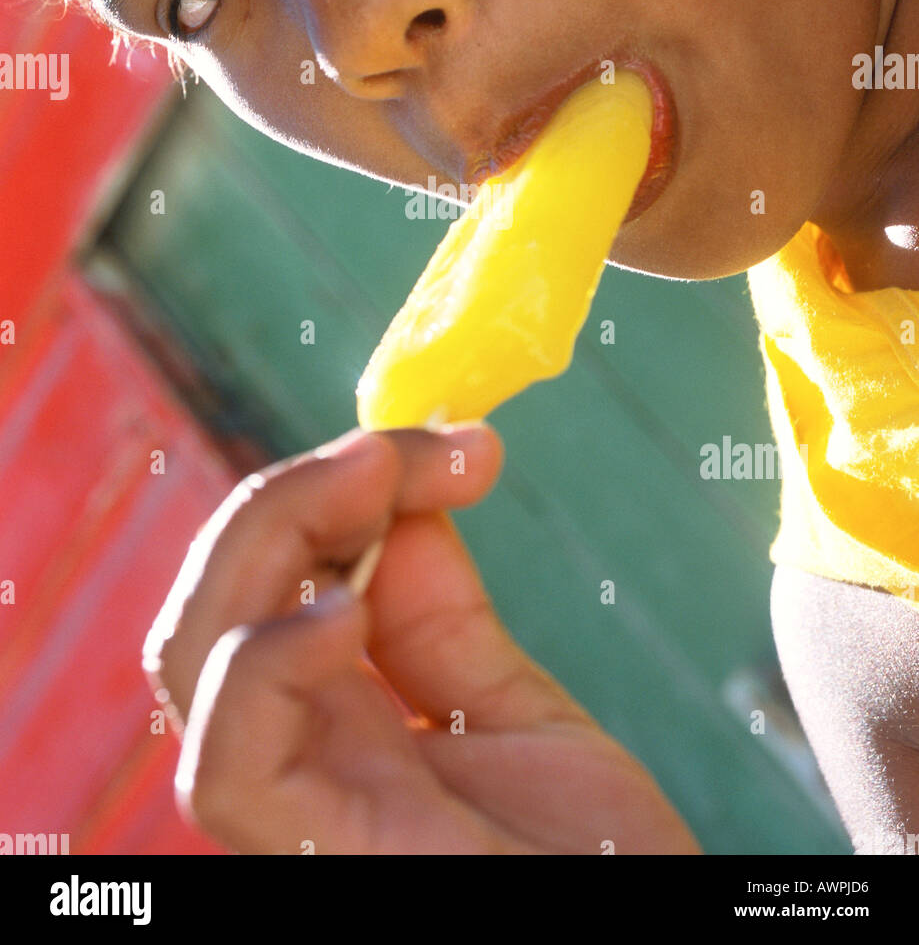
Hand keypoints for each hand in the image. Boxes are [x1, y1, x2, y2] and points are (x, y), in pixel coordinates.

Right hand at [142, 424, 699, 854]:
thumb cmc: (593, 863)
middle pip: (216, 601)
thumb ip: (444, 622)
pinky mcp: (318, 858)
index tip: (445, 445)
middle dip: (292, 494)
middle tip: (398, 449)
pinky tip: (347, 612)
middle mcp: (299, 757)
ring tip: (374, 481)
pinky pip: (229, 765)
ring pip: (193, 657)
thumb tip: (404, 502)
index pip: (267, 582)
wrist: (648, 939)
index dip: (328, 490)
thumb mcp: (515, 714)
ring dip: (271, 535)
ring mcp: (299, 809)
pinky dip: (268, 663)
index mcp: (336, 721)